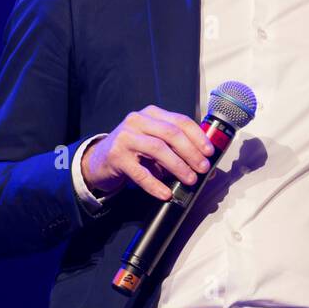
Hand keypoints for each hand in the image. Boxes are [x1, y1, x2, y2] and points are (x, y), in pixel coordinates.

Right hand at [81, 105, 215, 200]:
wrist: (99, 161)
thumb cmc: (134, 151)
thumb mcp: (155, 143)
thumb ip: (178, 150)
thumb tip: (206, 168)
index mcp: (151, 114)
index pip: (180, 121)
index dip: (198, 136)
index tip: (209, 152)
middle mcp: (138, 121)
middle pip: (171, 133)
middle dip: (191, 152)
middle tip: (203, 168)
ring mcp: (125, 137)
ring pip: (158, 149)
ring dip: (178, 166)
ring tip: (190, 179)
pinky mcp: (116, 156)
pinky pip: (140, 172)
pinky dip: (155, 184)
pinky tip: (166, 193)